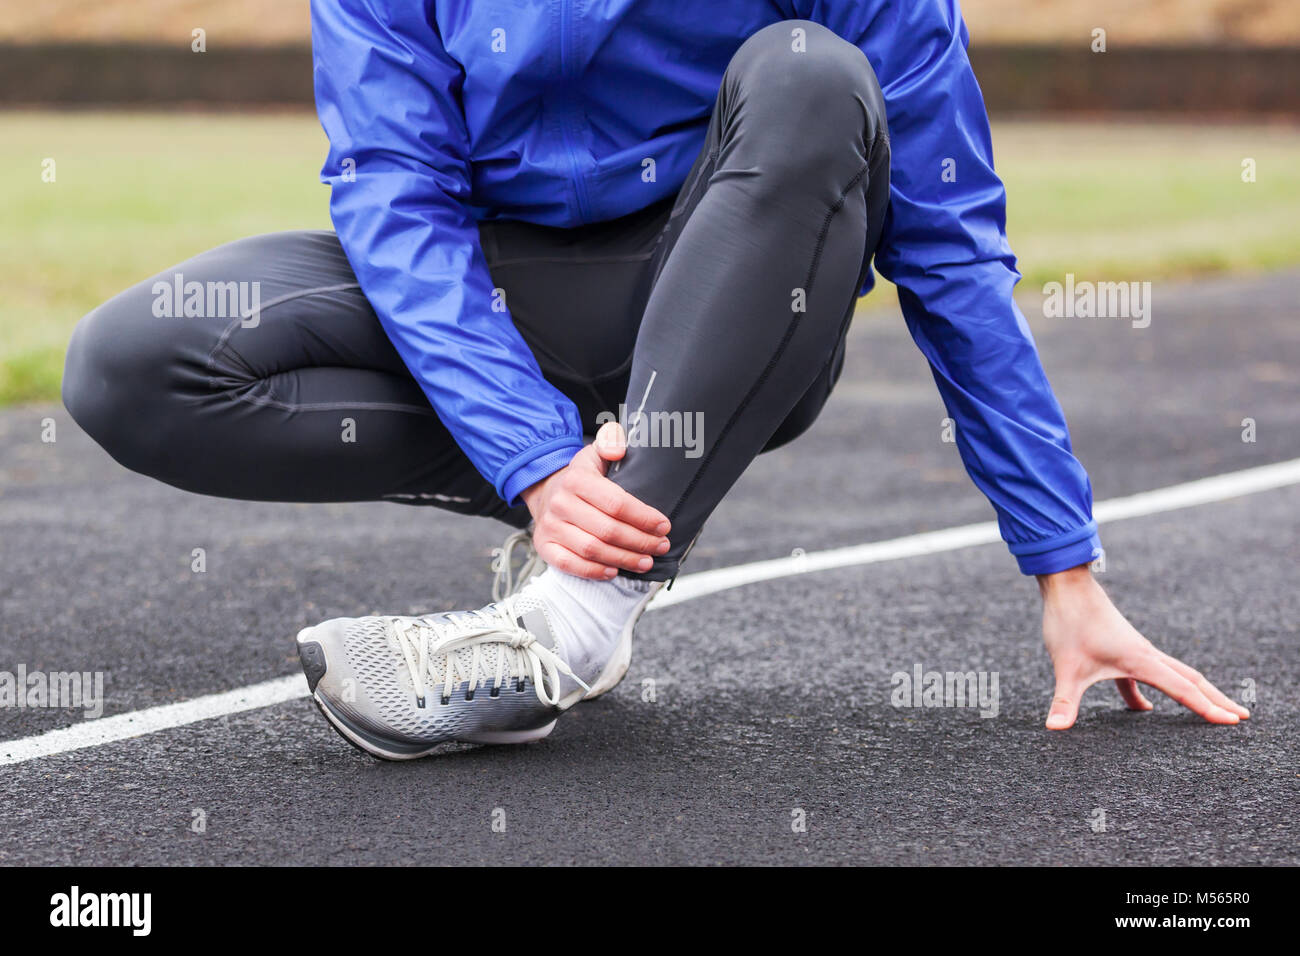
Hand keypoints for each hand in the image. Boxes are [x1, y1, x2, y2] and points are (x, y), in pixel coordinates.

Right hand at [520, 421, 670, 579]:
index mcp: (576, 479)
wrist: (546, 492)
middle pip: (607, 530)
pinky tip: (614, 571)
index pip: (616, 503)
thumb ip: (610, 441)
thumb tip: (620, 449)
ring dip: (623, 559)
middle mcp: (560, 503)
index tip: (664, 525)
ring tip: (646, 561)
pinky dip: (594, 571)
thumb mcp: (595, 453)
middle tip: (661, 546)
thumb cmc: (581, 477)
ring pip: (592, 550)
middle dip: (640, 541)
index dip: (644, 517)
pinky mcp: (544, 546)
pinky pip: (569, 564)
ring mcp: (550, 527)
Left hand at [1038, 565, 1249, 729]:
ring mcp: (1136, 650)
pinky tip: (1143, 708)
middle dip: (1216, 699)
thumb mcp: (1065, 666)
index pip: (1183, 689)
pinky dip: (1151, 691)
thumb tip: (1054, 728)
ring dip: (1193, 692)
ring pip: (1173, 674)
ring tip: (1211, 710)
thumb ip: (1064, 700)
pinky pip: (1146, 674)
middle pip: (1190, 680)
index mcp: (1140, 660)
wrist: (1066, 585)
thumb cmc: (1069, 622)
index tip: (1234, 722)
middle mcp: (1146, 654)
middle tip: (1241, 717)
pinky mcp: (1123, 648)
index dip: (1208, 707)